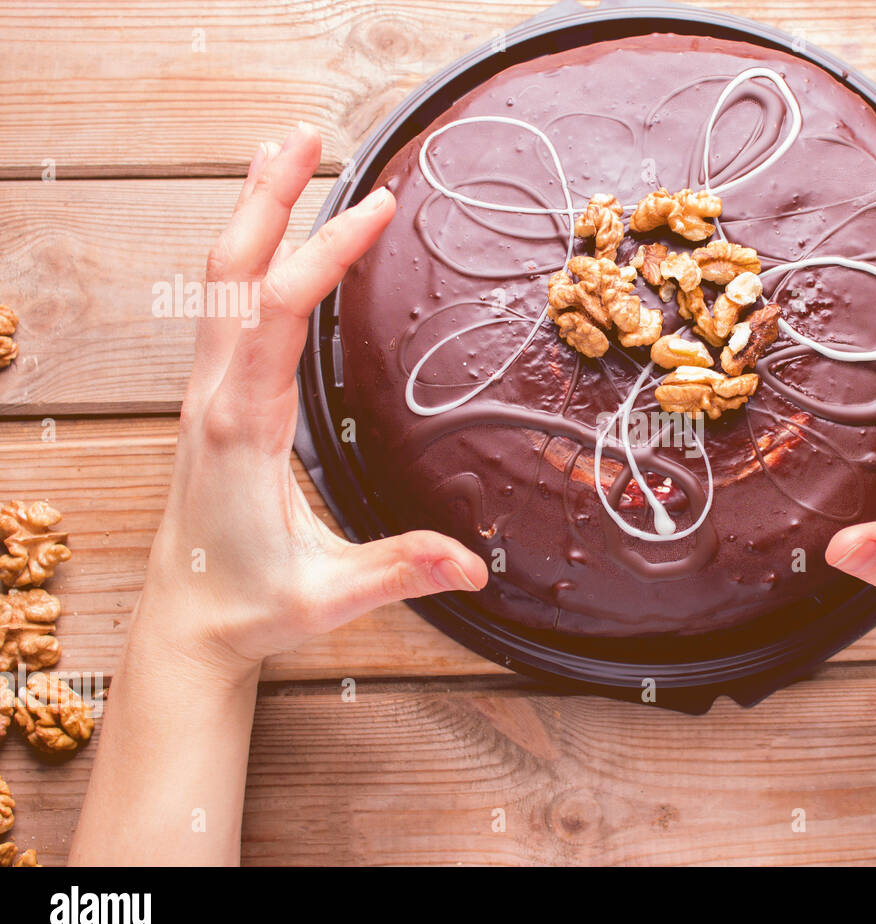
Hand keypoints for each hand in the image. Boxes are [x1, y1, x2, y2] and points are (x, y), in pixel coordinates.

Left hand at [138, 123, 487, 674]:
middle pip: (232, 271)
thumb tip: (474, 563)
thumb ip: (400, 569)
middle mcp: (215, 396)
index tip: (374, 207)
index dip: (325, 254)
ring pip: (218, 280)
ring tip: (286, 157)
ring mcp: (207, 391)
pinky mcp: (214, 397)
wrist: (188, 620)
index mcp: (241, 428)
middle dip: (270, 198)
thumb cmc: (249, 603)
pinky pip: (222, 305)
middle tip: (307, 137)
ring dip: (252, 213)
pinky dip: (247, 253)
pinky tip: (268, 236)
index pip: (279, 315)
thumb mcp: (329, 594)